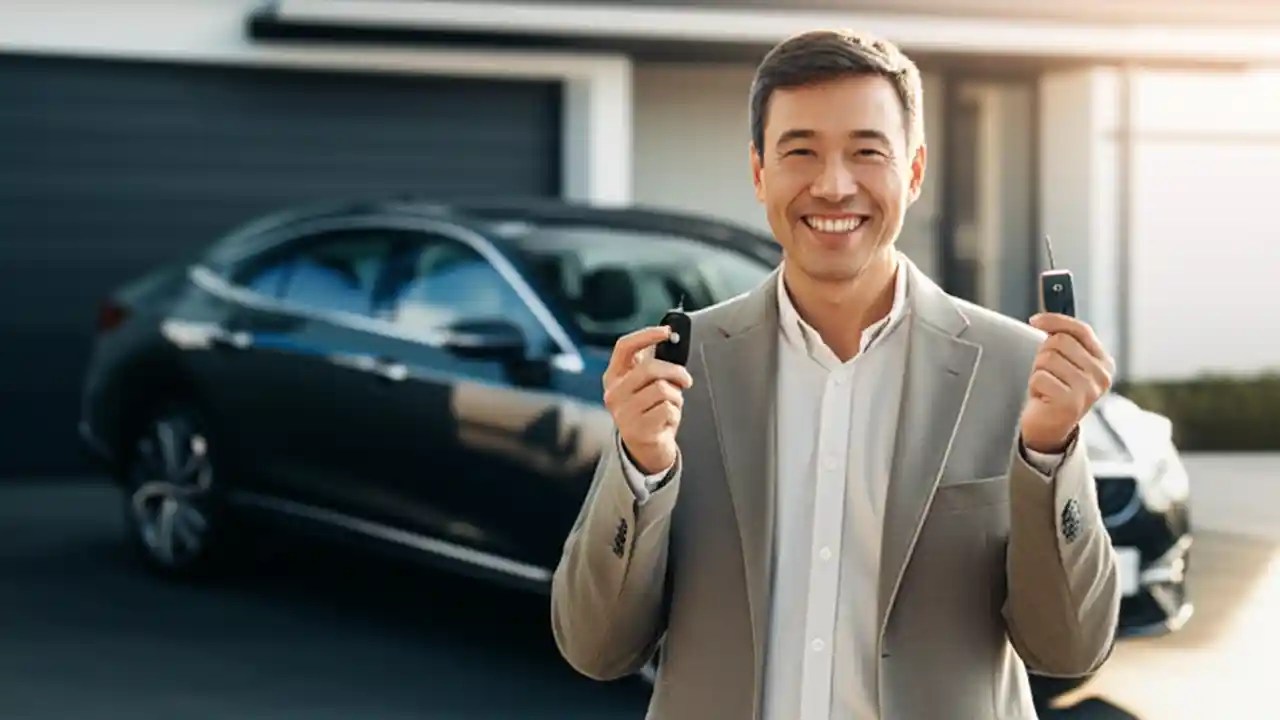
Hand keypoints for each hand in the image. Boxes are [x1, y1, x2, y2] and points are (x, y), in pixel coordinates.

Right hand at [603, 326, 693, 473]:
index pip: (624, 347)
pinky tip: (667, 422)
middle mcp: (613, 394)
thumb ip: (652, 364)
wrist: (645, 450)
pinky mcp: (637, 430)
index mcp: (613, 377)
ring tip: (671, 407)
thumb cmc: (649, 412)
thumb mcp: (644, 386)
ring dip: (676, 398)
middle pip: (650, 368)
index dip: (646, 335)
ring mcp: (623, 413)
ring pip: (663, 390)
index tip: (667, 332)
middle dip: (675, 372)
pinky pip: (667, 410)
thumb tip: (668, 338)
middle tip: (686, 380)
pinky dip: (675, 414)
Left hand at [1021, 313, 1114, 453]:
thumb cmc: (1054, 390)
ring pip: (1048, 357)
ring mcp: (1088, 390)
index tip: (1034, 320)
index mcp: (1104, 362)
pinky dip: (1034, 385)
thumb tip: (1040, 319)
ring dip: (1038, 371)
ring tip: (1046, 386)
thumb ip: (1063, 340)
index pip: (1080, 330)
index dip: (1055, 321)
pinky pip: (1039, 377)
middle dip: (1043, 354)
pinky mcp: (1070, 402)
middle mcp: (1101, 376)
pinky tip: (1042, 398)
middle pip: (1060, 341)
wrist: (1049, 428)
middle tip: (1046, 373)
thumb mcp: (1066, 363)